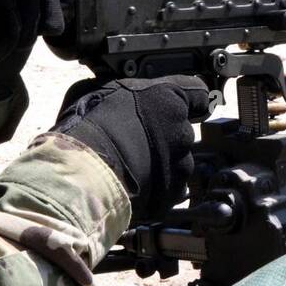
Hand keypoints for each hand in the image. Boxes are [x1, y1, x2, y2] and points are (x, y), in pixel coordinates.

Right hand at [52, 76, 212, 219]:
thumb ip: (121, 92)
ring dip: (160, 165)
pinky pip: (170, 189)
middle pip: (181, 133)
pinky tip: (134, 188)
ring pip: (176, 163)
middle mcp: (182, 131)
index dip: (191, 102)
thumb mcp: (98, 91)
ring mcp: (181, 165)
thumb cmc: (90, 127)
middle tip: (135, 144)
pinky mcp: (173, 194)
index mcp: (169, 98)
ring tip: (130, 169)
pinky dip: (156, 190)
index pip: (198, 94)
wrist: (87, 172)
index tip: (186, 107)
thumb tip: (113, 97)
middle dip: (163, 139)